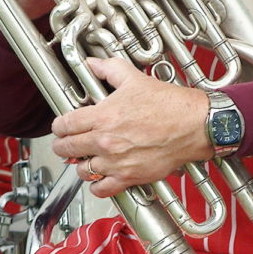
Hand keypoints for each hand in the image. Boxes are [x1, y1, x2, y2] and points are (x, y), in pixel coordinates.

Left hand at [51, 56, 210, 196]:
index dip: (59, 126)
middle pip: (68, 148)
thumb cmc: (169, 104)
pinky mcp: (129, 177)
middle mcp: (105, 141)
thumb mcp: (135, 78)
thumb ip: (109, 69)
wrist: (193, 125)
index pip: (65, 125)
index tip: (61, 127)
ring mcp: (116, 162)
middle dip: (63, 145)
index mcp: (103, 116)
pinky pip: (102, 189)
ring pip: (82, 170)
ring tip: (85, 160)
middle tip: (65, 144)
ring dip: (80, 165)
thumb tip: (93, 64)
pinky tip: (99, 178)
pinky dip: (96, 186)